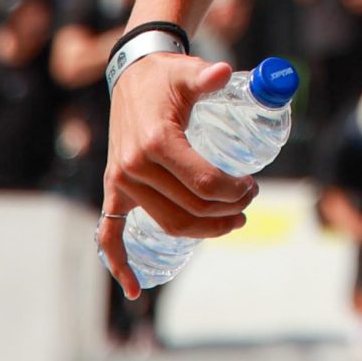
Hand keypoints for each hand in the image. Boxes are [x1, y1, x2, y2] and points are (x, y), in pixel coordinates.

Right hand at [97, 54, 257, 298]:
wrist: (133, 75)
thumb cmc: (166, 76)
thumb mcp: (187, 72)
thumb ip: (205, 76)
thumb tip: (222, 72)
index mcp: (156, 142)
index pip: (204, 183)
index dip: (235, 192)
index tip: (252, 186)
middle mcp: (135, 166)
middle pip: (190, 208)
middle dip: (227, 212)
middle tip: (249, 201)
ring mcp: (122, 181)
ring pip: (168, 223)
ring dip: (202, 232)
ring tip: (232, 222)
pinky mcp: (115, 189)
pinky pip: (109, 234)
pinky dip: (120, 263)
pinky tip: (135, 288)